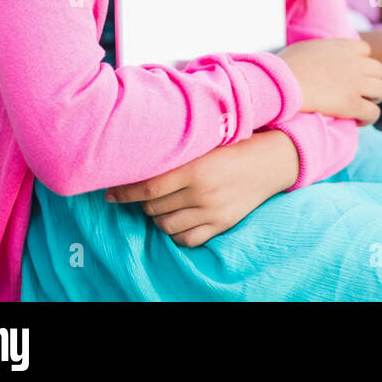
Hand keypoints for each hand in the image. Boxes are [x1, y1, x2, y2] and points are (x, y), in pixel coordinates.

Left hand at [105, 130, 296, 246]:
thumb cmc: (235, 145)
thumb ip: (177, 152)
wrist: (271, 161)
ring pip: (167, 226)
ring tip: (160, 206)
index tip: (110, 193)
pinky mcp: (222, 224)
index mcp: (196, 168)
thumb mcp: (207, 142)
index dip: (124, 193)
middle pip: (154, 208)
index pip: (148, 187)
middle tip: (142, 194)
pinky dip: (176, 233)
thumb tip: (139, 158)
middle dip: (141, 203)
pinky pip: (188, 239)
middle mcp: (203, 193)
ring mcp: (213, 211)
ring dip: (157, 218)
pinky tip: (177, 220)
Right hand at [276, 38, 381, 123]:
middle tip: (361, 93)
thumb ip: (318, 51)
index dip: (361, 62)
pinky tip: (358, 122)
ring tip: (362, 107)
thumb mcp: (303, 49)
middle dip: (372, 81)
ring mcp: (355, 82)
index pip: (365, 50)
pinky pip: (373, 112)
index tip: (353, 73)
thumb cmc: (282, 68)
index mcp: (341, 46)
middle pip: (378, 70)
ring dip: (374, 99)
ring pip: (381, 90)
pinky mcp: (352, 104)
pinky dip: (369, 118)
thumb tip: (314, 57)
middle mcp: (353, 62)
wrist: (280, 85)